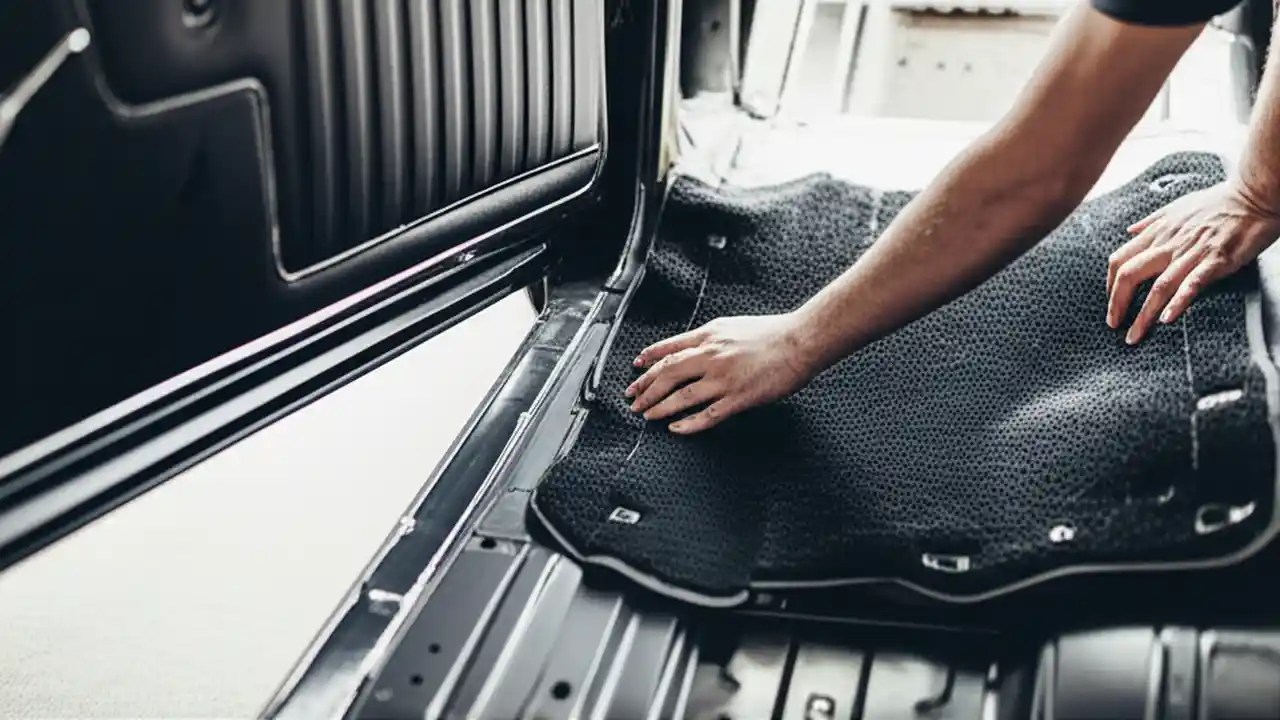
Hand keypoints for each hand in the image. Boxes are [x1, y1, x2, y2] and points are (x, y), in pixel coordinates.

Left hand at [624, 313, 817, 433]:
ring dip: (659, 407)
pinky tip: (675, 428)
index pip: (669, 348)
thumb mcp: (732, 326)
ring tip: (646, 414)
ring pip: (681, 396)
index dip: (648, 359)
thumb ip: (709, 338)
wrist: (800, 340)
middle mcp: (711, 356)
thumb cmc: (772, 333)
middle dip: (645, 388)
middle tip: (632, 398)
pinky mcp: (738, 398)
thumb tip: (689, 349)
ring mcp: (724, 378)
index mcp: (709, 336)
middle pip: (667, 373)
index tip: (635, 368)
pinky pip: (707, 415)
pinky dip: (688, 424)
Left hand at [1107, 181, 1279, 343]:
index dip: (1109, 283)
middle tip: (1113, 324)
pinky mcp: (1216, 260)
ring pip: (1158, 287)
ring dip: (1143, 315)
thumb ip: (1152, 221)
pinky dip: (1178, 302)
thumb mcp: (1177, 206)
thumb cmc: (1218, 201)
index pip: (1120, 259)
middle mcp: (1170, 244)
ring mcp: (1192, 253)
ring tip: (1134, 336)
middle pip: (1130, 275)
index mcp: (1159, 232)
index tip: (1110, 300)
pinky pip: (1192, 284)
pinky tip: (1167, 319)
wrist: (1254, 195)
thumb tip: (1130, 231)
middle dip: (1117, 303)